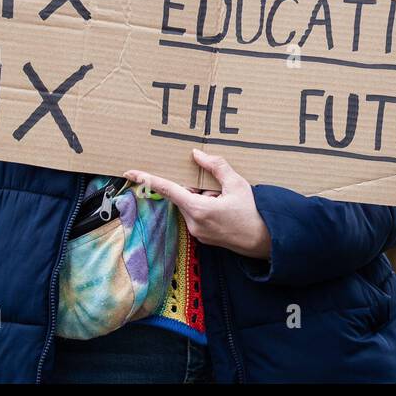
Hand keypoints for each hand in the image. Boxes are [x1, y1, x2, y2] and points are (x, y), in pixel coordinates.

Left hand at [125, 149, 270, 258]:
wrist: (264, 240)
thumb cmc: (253, 212)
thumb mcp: (237, 184)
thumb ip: (216, 166)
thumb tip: (196, 155)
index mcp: (199, 208)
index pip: (168, 189)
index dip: (148, 179)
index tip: (131, 173)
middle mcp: (193, 223)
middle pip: (183, 195)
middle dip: (197, 187)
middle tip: (220, 190)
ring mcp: (197, 232)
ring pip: (190, 205)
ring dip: (204, 198)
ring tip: (226, 200)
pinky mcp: (202, 237)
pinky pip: (197, 215)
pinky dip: (207, 207)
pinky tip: (226, 209)